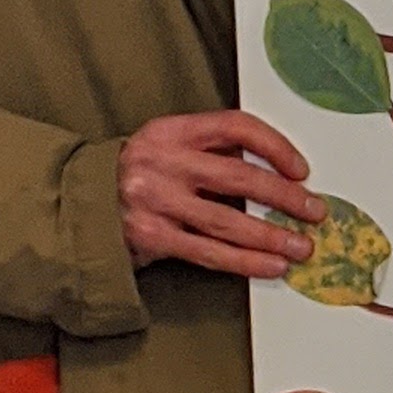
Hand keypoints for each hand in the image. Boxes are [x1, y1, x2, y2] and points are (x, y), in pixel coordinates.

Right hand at [118, 110, 326, 277]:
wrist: (77, 204)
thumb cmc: (136, 176)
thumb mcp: (167, 148)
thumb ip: (211, 153)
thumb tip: (276, 174)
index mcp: (172, 131)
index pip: (236, 127)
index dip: (275, 147)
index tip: (301, 170)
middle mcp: (163, 162)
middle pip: (239, 178)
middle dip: (285, 197)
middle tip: (314, 211)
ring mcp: (156, 201)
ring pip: (228, 222)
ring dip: (272, 236)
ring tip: (301, 246)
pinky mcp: (152, 237)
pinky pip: (210, 253)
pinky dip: (246, 261)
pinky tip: (272, 265)